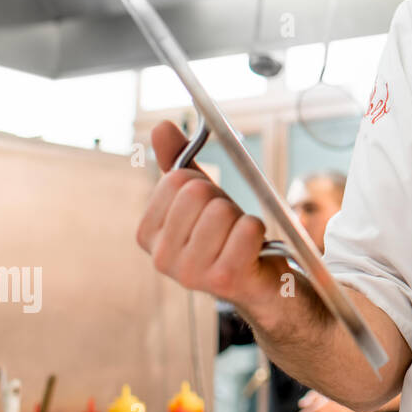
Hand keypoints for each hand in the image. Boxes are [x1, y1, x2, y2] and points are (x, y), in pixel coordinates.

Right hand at [136, 121, 282, 310]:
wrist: (263, 286)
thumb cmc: (227, 237)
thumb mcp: (199, 198)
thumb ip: (177, 161)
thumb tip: (161, 126)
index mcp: (147, 235)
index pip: (176, 180)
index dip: (203, 185)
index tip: (209, 208)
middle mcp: (161, 258)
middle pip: (198, 192)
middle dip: (223, 199)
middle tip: (229, 224)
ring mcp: (190, 273)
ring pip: (223, 209)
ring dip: (242, 217)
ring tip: (241, 239)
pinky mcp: (224, 280)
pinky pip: (247, 229)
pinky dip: (258, 230)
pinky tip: (254, 250)